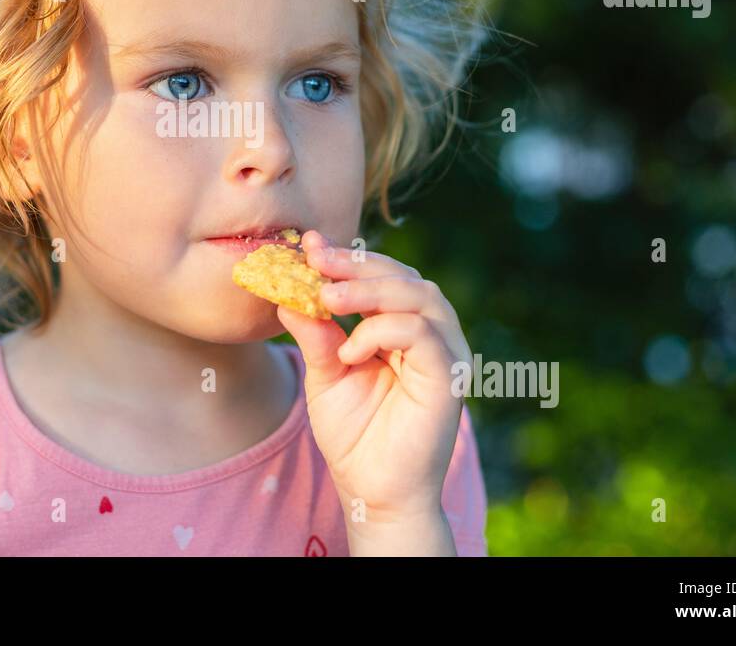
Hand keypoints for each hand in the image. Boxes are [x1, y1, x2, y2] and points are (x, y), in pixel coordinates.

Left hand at [276, 230, 472, 523]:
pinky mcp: (448, 377)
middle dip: (358, 264)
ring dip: (370, 289)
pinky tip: (348, 351)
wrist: (371, 490)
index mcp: (403, 329)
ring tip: (327, 298)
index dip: (348, 258)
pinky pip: (422, 334)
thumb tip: (287, 292)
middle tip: (316, 260)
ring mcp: (444, 354)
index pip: (383, 277)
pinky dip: (381, 331)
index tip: (309, 245)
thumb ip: (314, 333)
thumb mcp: (323, 374)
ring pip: (421, 294)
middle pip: (405, 276)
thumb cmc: (353, 434)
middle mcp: (430, 335)